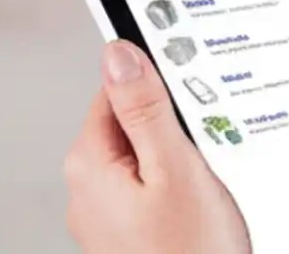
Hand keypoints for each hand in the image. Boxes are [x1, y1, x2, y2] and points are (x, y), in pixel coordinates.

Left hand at [64, 41, 250, 253]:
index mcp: (88, 163)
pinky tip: (198, 212)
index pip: (114, 91)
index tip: (186, 97)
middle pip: (130, 125)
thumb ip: (145, 108)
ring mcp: (102, 217)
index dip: (156, 89)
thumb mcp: (175, 169)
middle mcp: (85, 189)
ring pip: (143, 161)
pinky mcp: (123, 236)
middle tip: (203, 153)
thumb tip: (119, 54)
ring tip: (202, 191)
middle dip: (171, 131)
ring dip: (175, 164)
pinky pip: (147, 193)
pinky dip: (174, 193)